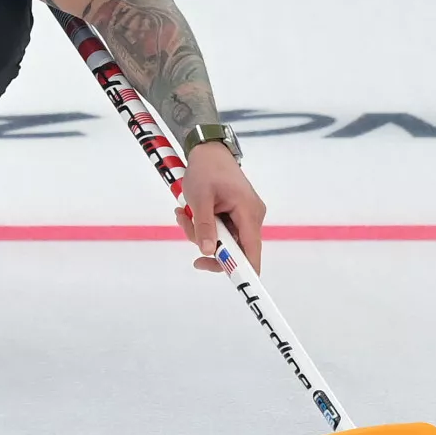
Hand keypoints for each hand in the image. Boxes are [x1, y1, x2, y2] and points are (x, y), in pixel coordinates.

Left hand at [179, 140, 265, 271]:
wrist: (209, 151)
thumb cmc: (206, 170)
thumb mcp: (200, 198)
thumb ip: (204, 226)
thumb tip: (207, 251)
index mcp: (249, 214)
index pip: (252, 253)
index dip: (244, 271)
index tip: (231, 283)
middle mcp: (251, 218)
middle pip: (233, 249)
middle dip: (205, 243)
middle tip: (185, 225)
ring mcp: (244, 216)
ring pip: (222, 240)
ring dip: (199, 231)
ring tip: (183, 212)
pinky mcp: (234, 214)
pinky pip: (219, 229)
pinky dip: (203, 224)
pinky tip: (188, 211)